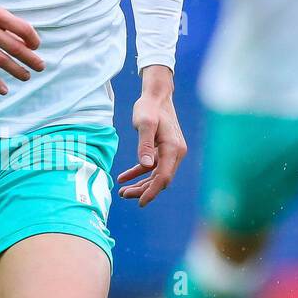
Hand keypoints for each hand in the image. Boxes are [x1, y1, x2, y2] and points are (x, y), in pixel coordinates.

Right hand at [0, 0, 43, 94]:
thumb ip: (6, 21)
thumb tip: (25, 40)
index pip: (22, 29)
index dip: (33, 39)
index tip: (36, 45)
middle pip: (14, 47)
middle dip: (30, 59)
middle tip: (41, 66)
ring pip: (0, 60)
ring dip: (16, 70)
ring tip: (27, 77)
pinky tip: (4, 90)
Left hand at [117, 66, 186, 207]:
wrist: (156, 95)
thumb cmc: (149, 107)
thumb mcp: (144, 123)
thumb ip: (145, 145)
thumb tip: (146, 166)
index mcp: (173, 149)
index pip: (163, 177)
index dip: (152, 192)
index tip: (139, 203)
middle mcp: (176, 153)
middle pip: (160, 180)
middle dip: (143, 190)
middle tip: (123, 195)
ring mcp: (171, 152)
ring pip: (156, 175)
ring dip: (140, 184)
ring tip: (122, 191)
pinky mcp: (163, 149)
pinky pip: (152, 167)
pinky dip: (139, 173)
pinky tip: (124, 178)